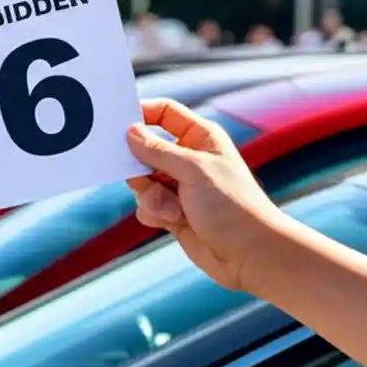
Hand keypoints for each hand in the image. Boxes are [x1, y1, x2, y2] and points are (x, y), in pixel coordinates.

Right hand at [125, 99, 288, 291]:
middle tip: (143, 178)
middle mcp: (188, 158)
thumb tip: (130, 132)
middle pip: (144, 150)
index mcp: (200, 137)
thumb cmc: (232, 206)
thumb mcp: (193, 170)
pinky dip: (154, 213)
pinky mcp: (172, 211)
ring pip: (141, 181)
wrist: (250, 254)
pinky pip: (145, 205)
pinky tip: (174, 222)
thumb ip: (157, 150)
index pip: (164, 113)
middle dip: (139, 167)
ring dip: (151, 197)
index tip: (117, 125)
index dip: (141, 114)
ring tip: (174, 210)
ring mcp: (179, 186)